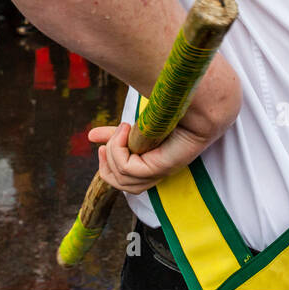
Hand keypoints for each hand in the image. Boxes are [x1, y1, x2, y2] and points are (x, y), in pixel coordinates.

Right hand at [88, 114, 219, 194]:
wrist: (198, 104)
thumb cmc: (172, 112)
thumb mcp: (137, 126)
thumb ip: (117, 135)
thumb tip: (90, 136)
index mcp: (154, 165)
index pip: (126, 181)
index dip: (107, 167)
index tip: (98, 145)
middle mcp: (158, 172)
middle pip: (122, 185)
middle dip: (107, 166)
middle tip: (103, 146)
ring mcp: (161, 171)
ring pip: (122, 179)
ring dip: (113, 154)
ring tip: (121, 130)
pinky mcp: (161, 166)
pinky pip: (128, 168)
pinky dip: (119, 150)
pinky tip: (126, 129)